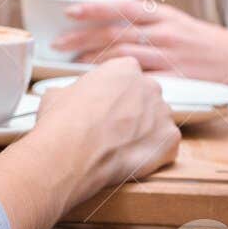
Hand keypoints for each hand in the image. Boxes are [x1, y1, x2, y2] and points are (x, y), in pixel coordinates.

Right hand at [31, 58, 179, 196]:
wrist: (72, 151)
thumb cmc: (63, 122)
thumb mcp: (58, 94)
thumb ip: (73, 92)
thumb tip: (66, 99)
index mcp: (124, 68)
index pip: (128, 77)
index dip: (116, 95)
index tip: (106, 108)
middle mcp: (149, 86)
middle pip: (146, 98)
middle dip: (134, 112)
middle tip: (114, 130)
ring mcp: (163, 113)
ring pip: (158, 122)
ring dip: (145, 133)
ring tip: (121, 148)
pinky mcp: (169, 141)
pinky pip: (166, 147)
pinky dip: (154, 155)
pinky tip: (132, 160)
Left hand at [55, 0, 227, 90]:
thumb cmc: (206, 42)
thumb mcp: (178, 21)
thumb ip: (149, 20)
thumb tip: (112, 21)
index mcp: (164, 15)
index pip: (122, 7)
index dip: (94, 8)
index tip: (68, 11)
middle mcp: (164, 32)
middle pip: (116, 33)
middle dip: (82, 37)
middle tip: (57, 42)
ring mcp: (170, 57)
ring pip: (124, 56)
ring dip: (93, 59)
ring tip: (69, 62)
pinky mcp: (177, 80)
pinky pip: (141, 81)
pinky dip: (119, 82)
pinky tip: (102, 86)